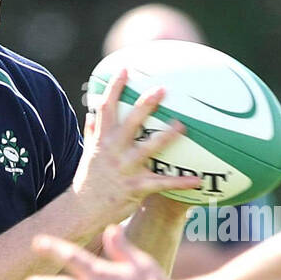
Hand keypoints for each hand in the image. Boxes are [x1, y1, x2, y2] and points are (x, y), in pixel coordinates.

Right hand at [69, 69, 200, 231]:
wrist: (83, 211)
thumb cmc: (89, 180)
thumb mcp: (88, 153)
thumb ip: (92, 132)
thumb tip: (91, 111)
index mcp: (102, 139)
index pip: (106, 107)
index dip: (115, 87)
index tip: (125, 68)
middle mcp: (112, 150)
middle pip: (130, 121)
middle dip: (145, 104)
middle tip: (162, 88)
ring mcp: (125, 168)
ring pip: (148, 148)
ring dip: (167, 137)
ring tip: (184, 126)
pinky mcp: (135, 187)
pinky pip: (162, 183)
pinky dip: (180, 182)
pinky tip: (197, 180)